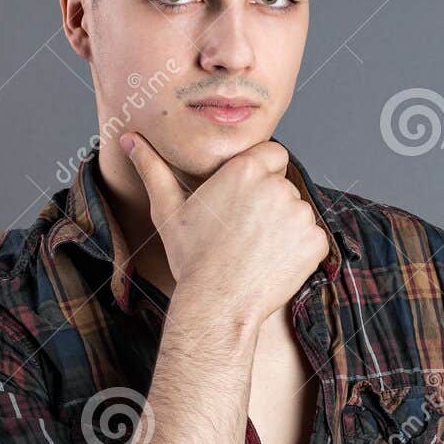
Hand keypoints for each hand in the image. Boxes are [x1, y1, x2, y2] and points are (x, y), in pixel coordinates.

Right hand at [120, 134, 328, 325]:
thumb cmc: (191, 258)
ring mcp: (300, 215)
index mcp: (246, 170)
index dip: (263, 172)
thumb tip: (129, 139)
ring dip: (284, 227)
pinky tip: (272, 264)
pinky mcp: (315, 242)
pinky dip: (299, 251)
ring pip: (298, 212)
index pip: (273, 153)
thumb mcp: (167, 210)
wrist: (217, 305)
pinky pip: (312, 239)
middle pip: (283, 185)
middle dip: (270, 203)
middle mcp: (278, 186)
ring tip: (255, 250)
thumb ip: (152, 168)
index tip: (247, 197)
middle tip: (243, 231)